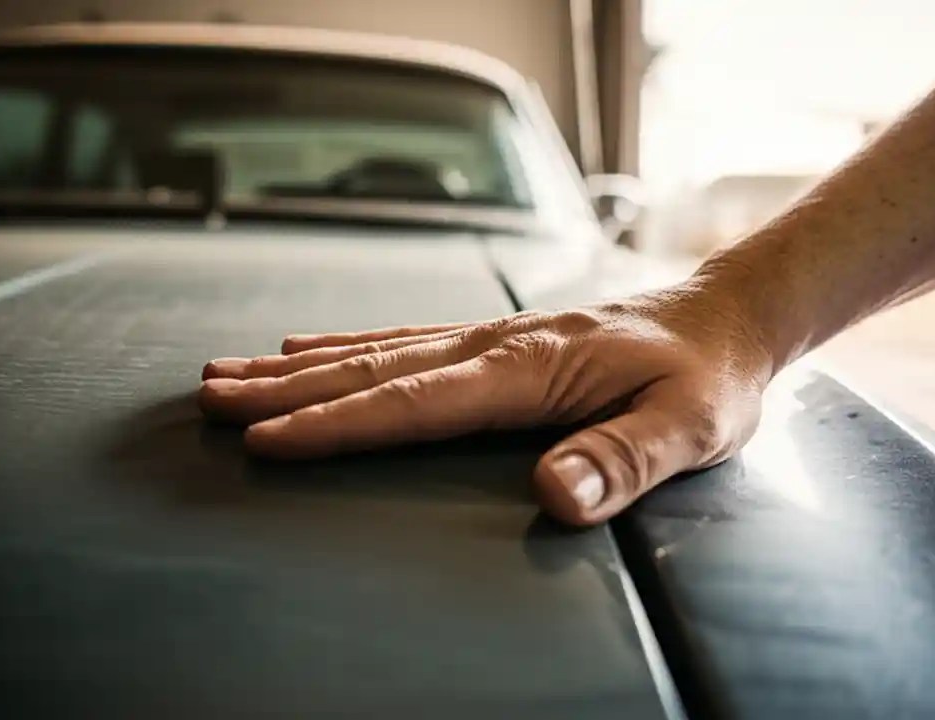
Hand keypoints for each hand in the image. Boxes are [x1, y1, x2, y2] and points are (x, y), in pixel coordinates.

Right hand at [198, 281, 772, 524]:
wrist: (725, 316)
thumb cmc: (706, 380)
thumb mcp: (687, 429)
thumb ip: (621, 462)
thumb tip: (552, 499)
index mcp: (529, 371)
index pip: (415, 402)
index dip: (337, 425)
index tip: (265, 439)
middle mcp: (494, 345)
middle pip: (372, 370)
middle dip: (287, 390)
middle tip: (209, 399)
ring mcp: (489, 337)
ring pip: (373, 350)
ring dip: (297, 366)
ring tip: (226, 374)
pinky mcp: (494, 340)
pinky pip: (401, 339)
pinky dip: (344, 345)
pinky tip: (305, 347)